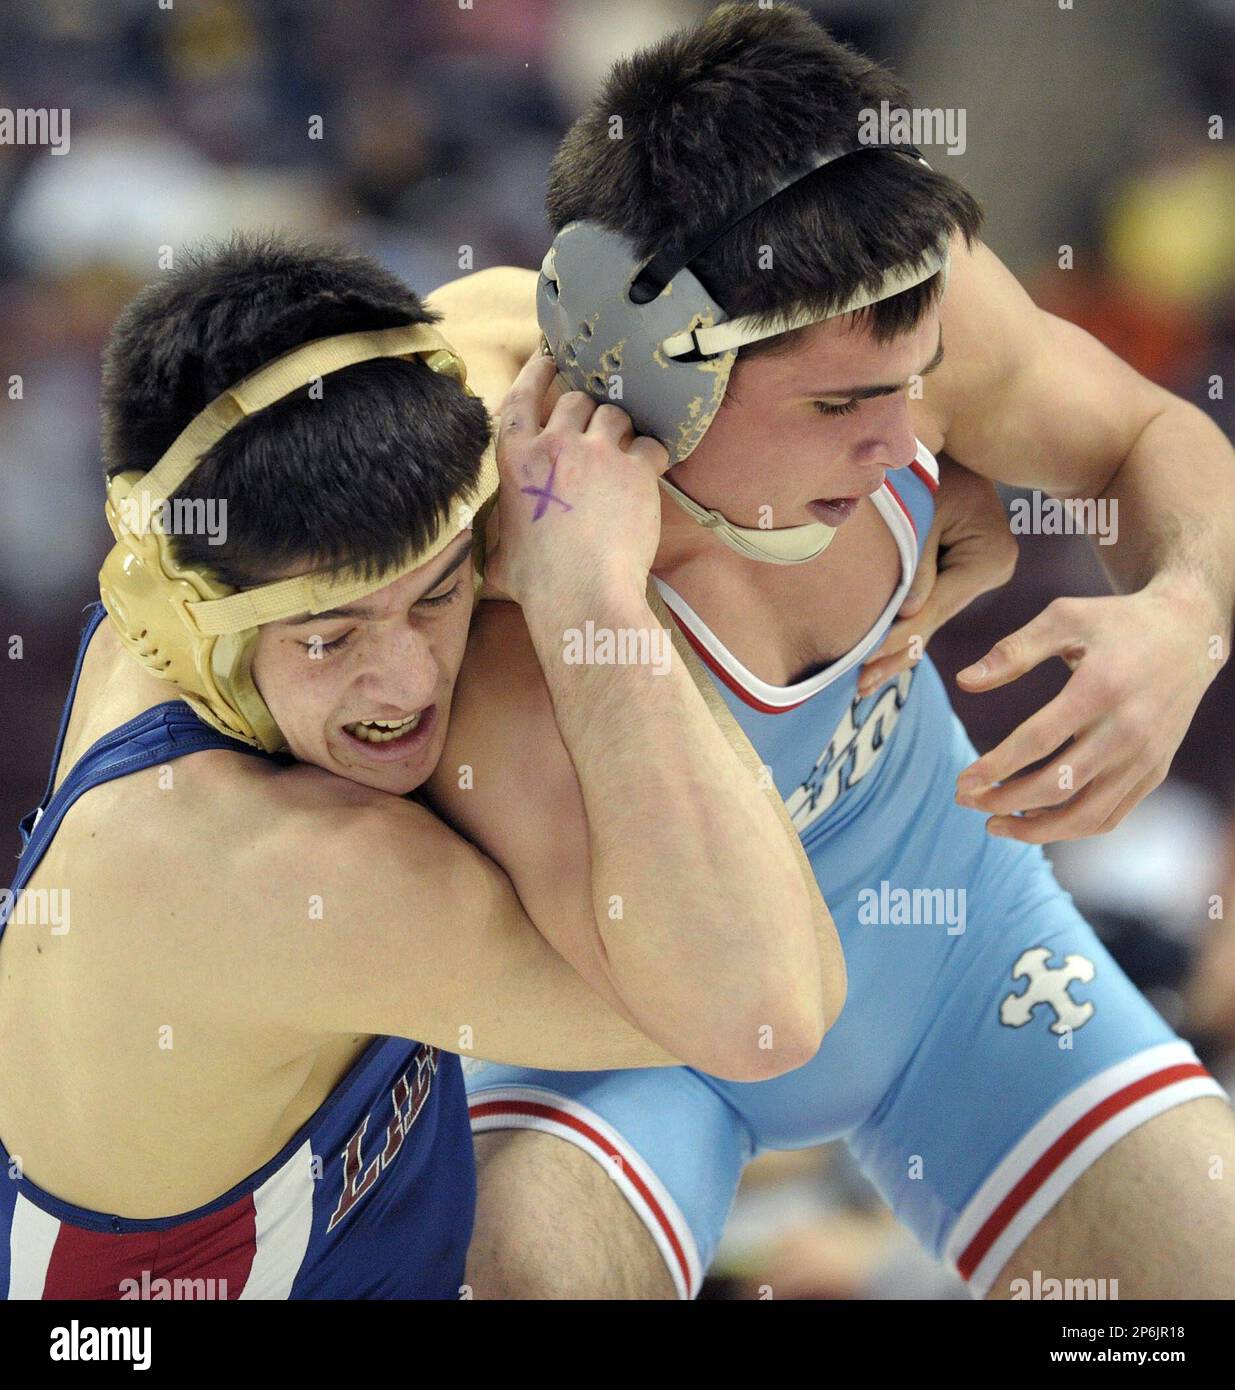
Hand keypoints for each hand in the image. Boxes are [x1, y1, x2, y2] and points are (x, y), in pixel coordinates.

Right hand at [483, 353, 668, 608]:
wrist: (583, 594)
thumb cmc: (538, 583)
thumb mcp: (500, 550)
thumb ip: (500, 532)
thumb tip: (493, 545)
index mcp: (517, 460)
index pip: (522, 398)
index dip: (536, 373)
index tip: (549, 359)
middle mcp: (556, 446)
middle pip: (575, 400)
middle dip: (586, 410)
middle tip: (595, 430)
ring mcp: (599, 454)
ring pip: (615, 414)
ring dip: (620, 428)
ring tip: (623, 452)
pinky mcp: (636, 470)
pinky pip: (651, 444)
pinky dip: (652, 454)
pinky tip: (650, 471)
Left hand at [858, 455, 1016, 695]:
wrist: (948, 440)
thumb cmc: (930, 470)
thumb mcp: (922, 514)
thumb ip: (916, 566)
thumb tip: (907, 618)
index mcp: (989, 558)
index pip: (935, 607)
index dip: (897, 636)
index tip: (864, 661)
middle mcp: (993, 571)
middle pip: (934, 621)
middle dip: (894, 654)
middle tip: (859, 688)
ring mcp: (980, 574)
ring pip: (931, 621)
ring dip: (895, 651)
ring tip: (862, 686)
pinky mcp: (963, 573)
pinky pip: (930, 607)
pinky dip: (903, 630)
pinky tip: (879, 661)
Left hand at [954, 578, 1226, 840]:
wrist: (1189, 633)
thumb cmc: (1117, 622)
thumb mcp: (1065, 617)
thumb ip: (1013, 650)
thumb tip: (964, 682)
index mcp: (1100, 689)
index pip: (1037, 741)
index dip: (994, 767)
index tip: (961, 780)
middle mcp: (1128, 730)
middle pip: (1057, 786)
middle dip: (1003, 800)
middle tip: (964, 800)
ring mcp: (1145, 756)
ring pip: (1086, 815)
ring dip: (1034, 829)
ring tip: (993, 823)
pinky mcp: (1154, 771)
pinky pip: (1110, 815)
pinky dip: (1069, 827)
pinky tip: (1034, 817)